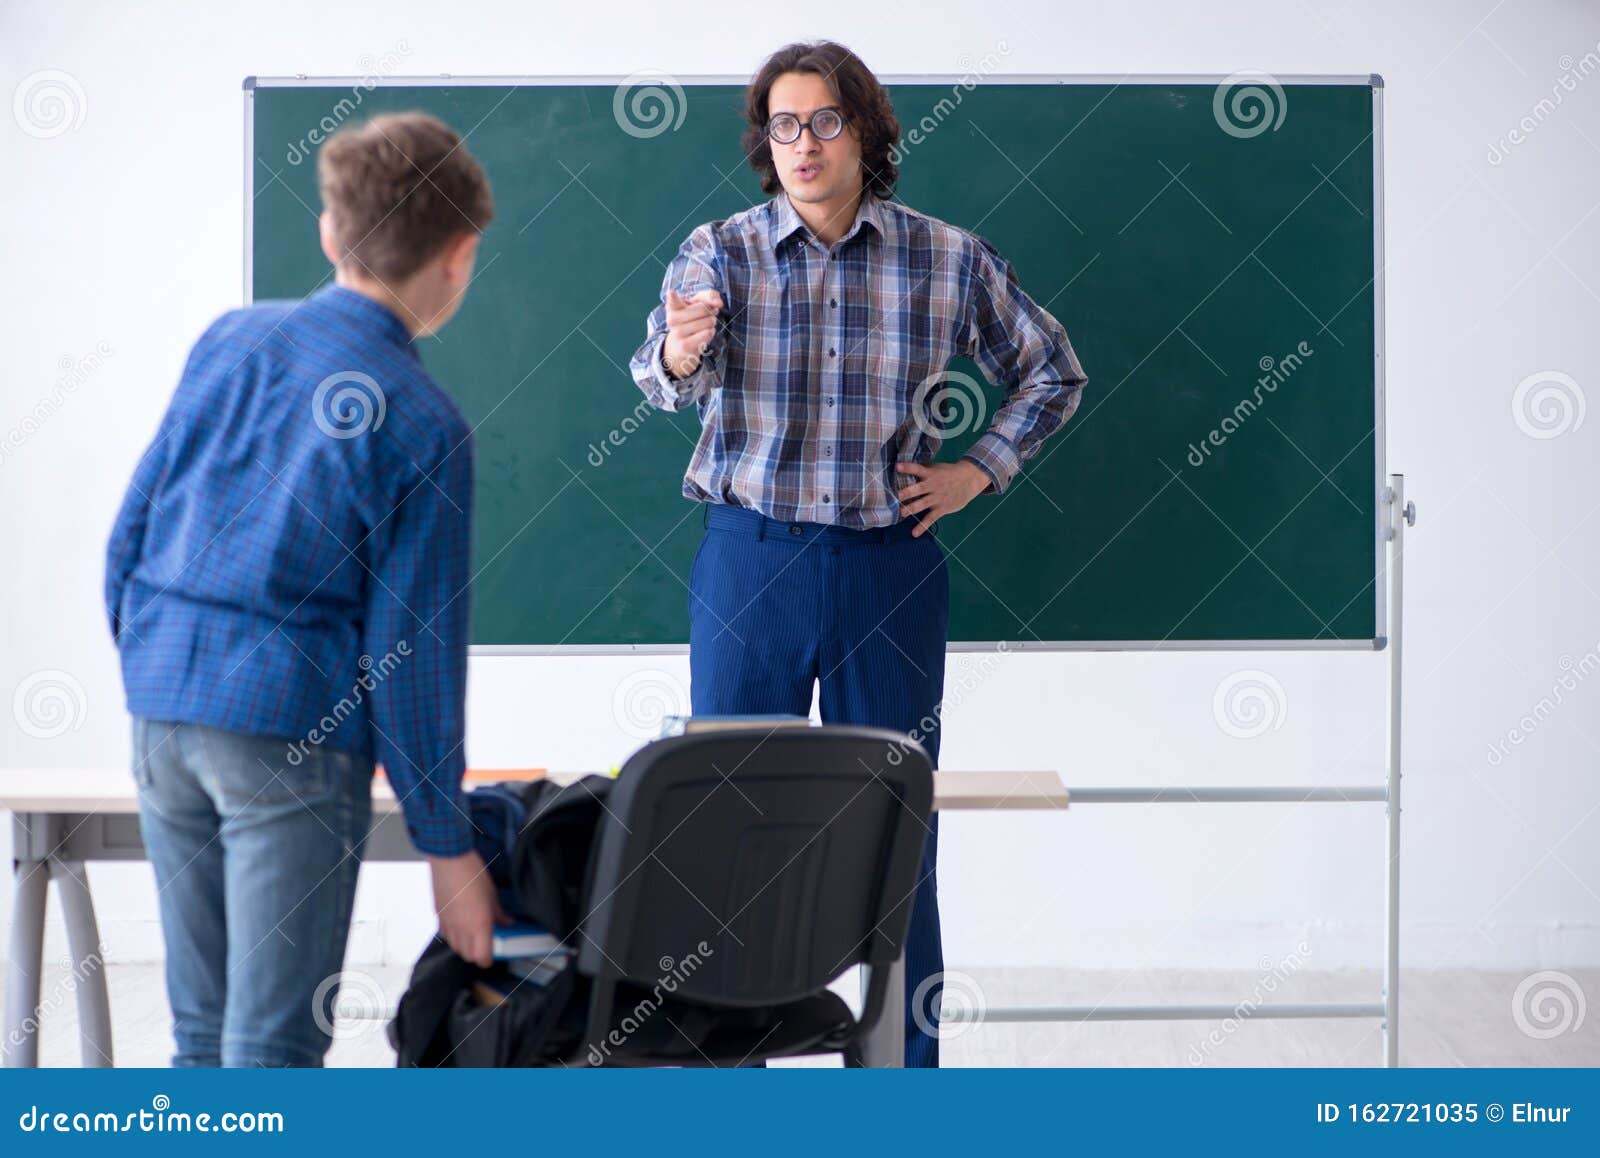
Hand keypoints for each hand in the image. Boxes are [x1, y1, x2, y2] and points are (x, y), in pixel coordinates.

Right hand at [427, 850, 509, 966]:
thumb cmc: (472, 874)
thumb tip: (506, 922)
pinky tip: (460, 924)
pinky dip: (454, 935)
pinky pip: (446, 935)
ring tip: (474, 934)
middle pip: (467, 956)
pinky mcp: (438, 917)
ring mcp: (447, 924)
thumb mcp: (492, 894)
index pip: (481, 957)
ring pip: (455, 947)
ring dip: (465, 946)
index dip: (488, 960)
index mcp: (478, 926)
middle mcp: (461, 929)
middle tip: (486, 944)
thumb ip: (499, 913)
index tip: (493, 954)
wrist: (449, 861)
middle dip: (477, 954)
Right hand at [663, 288, 723, 377]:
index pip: (672, 300)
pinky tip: (704, 332)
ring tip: (705, 324)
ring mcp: (678, 333)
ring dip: (712, 322)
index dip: (672, 296)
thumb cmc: (693, 317)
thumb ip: (711, 296)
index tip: (671, 292)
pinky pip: (708, 333)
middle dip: (711, 310)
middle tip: (707, 314)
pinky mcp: (685, 345)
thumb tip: (718, 303)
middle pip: (703, 309)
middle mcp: (672, 319)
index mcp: (673, 306)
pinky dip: (711, 332)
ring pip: (707, 322)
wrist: (682, 343)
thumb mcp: (700, 302)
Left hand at [896, 460, 990, 536]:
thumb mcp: (937, 468)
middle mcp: (933, 485)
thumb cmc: (948, 474)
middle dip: (908, 492)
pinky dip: (922, 526)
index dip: (908, 467)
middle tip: (898, 495)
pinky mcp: (941, 509)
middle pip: (919, 489)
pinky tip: (914, 533)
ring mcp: (937, 498)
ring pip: (923, 503)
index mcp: (930, 473)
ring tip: (902, 513)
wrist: (969, 480)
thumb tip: (905, 468)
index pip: (917, 469)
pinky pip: (931, 519)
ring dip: (912, 508)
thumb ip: (923, 470)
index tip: (898, 466)